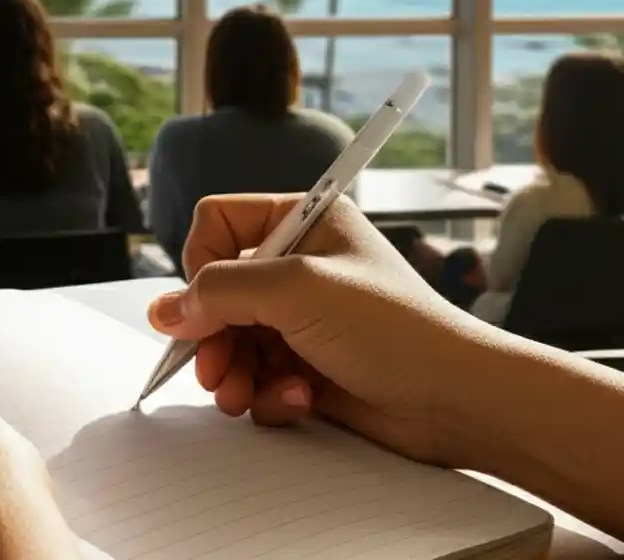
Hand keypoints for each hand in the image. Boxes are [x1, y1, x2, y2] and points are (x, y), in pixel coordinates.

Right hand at [149, 194, 499, 467]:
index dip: (200, 264)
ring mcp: (302, 319)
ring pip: (230, 342)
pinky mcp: (307, 366)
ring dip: (233, 374)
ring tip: (246, 395)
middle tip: (215, 369)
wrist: (457, 400)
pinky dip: (266, 395)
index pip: (217, 223)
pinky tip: (298, 401)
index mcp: (304, 222)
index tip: (206, 302)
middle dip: (212, 336)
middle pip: (215, 293)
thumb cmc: (400, 330)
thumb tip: (166, 309)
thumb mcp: (299, 290)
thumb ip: (221, 291)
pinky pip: (256, 378)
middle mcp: (300, 267)